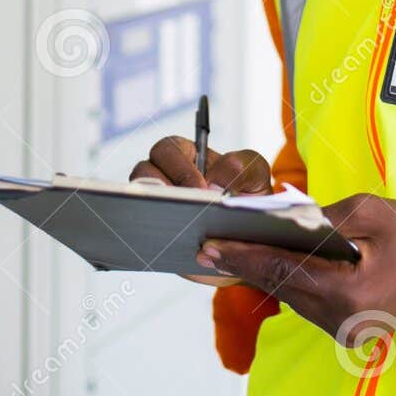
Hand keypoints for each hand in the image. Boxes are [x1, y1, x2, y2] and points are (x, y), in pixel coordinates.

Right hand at [129, 136, 271, 285]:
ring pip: (140, 200)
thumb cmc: (248, 197)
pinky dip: (154, 235)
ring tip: (179, 227)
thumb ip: (240, 168)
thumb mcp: (255, 176)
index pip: (169, 149)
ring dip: (156, 211)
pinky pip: (144, 230)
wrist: (248, 238)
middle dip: (163, 188)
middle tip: (188, 208)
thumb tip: (213, 184)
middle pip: (144, 171)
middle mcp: (166, 176)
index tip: (200, 190)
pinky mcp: (157, 231)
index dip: (180, 167)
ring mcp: (158, 204)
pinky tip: (176, 246)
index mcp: (188, 156)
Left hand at [193, 193, 395, 341]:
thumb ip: (326, 215)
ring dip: (264, 275)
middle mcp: (343, 320)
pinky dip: (288, 282)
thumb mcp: (372, 210)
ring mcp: (346, 329)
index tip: (211, 246)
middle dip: (244, 265)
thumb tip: (284, 217)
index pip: (283, 271)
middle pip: (281, 288)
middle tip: (206, 248)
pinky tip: (267, 264)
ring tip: (229, 253)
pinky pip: (308, 302)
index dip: (243, 256)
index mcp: (349, 293)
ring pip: (292, 298)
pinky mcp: (348, 328)